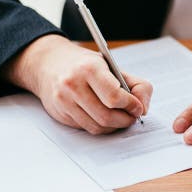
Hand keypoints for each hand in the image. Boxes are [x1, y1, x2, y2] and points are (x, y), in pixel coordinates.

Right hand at [2, 34, 152, 133]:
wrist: (49, 64)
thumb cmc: (84, 64)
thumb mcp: (110, 65)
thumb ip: (134, 84)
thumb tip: (143, 108)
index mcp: (89, 68)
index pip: (114, 96)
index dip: (131, 105)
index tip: (138, 107)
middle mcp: (73, 85)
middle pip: (106, 115)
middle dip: (125, 120)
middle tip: (132, 117)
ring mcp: (64, 101)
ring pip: (96, 126)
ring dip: (114, 126)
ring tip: (121, 118)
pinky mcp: (60, 114)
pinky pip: (86, 127)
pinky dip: (100, 126)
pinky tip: (105, 118)